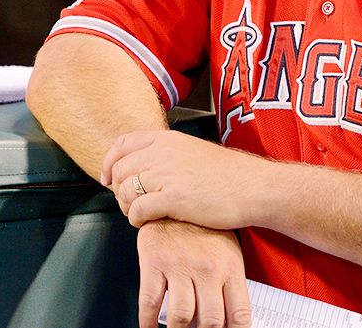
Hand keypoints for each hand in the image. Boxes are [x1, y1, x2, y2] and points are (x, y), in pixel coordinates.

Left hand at [101, 130, 261, 228]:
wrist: (254, 187)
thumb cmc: (229, 175)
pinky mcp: (174, 198)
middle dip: (118, 190)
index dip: (109, 162)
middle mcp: (163, 152)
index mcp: (167, 139)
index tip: (106, 178)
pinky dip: (136, 218)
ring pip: (125, 191)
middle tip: (128, 203)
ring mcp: (167, 174)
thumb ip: (166, 154)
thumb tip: (143, 166)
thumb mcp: (192, 150)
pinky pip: (138, 209)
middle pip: (120, 170)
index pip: (122, 144)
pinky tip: (145, 222)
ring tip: (138, 214)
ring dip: (126, 206)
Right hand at [136, 219, 251, 327]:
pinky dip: (148, 321)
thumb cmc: (202, 226)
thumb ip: (230, 283)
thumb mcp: (228, 250)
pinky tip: (150, 327)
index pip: (238, 315)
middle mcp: (206, 269)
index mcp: (229, 268)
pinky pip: (150, 301)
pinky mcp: (154, 262)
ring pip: (182, 316)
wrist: (175, 194)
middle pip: (210, 321)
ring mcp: (179, 266)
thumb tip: (230, 319)